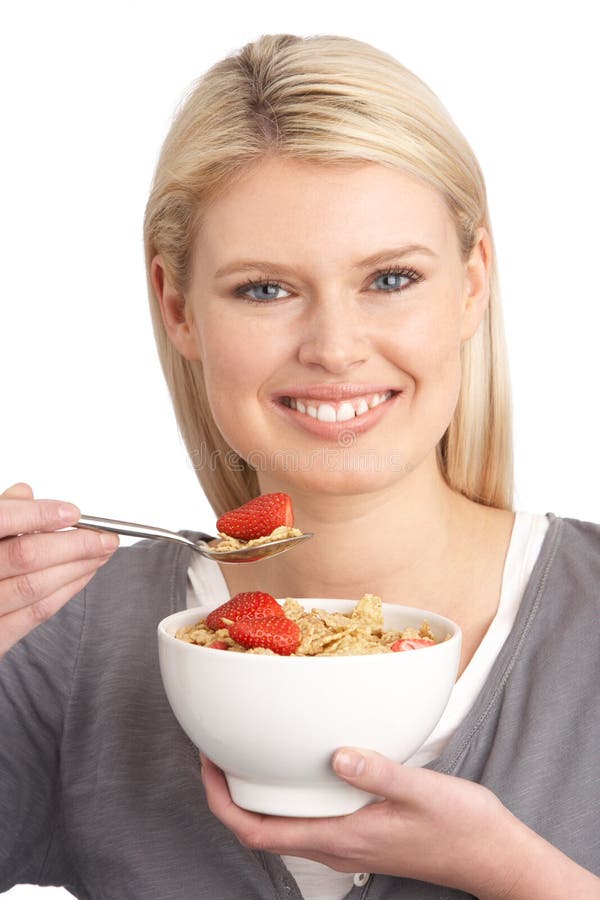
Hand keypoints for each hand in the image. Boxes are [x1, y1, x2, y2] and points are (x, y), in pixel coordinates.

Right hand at [0, 482, 118, 655]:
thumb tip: (25, 493)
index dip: (39, 515)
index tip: (72, 511)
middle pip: (25, 556)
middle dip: (74, 544)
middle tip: (105, 535)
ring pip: (35, 588)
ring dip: (78, 567)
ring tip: (102, 552)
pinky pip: (34, 615)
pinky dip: (65, 592)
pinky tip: (83, 575)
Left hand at [200, 747, 517, 897]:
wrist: (492, 856)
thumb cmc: (462, 828)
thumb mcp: (422, 793)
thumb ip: (379, 773)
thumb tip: (337, 755)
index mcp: (340, 838)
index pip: (258, 833)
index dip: (223, 801)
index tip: (208, 763)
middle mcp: (335, 846)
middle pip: (261, 829)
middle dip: (230, 793)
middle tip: (218, 749)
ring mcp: (347, 843)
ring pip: (282, 824)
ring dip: (256, 792)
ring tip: (249, 751)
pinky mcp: (360, 833)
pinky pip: (307, 816)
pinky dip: (288, 792)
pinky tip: (299, 762)